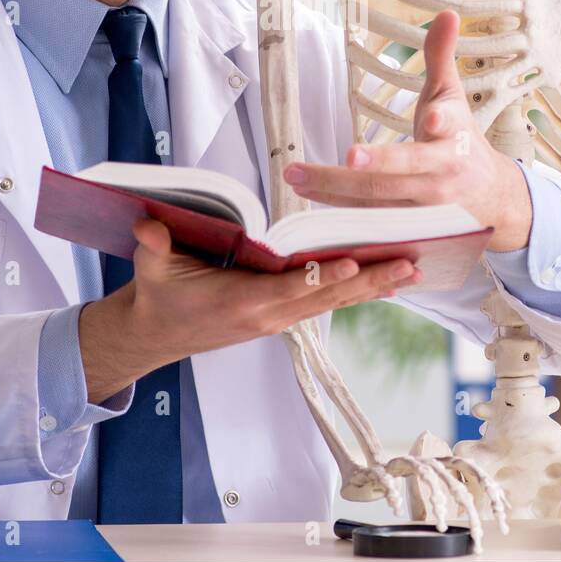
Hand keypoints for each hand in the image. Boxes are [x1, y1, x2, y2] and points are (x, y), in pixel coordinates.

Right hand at [78, 218, 422, 401]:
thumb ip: (152, 248)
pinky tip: (386, 283)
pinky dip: (357, 290)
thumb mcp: (150, 270)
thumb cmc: (158, 296)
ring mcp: (278, 318)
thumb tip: (148, 227)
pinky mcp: (282, 316)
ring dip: (373, 286)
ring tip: (412, 270)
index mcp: (241, 302)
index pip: (289, 288)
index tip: (352, 261)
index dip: (320, 275)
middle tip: (409, 264)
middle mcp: (268, 314)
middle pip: (326, 296)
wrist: (156, 334)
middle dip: (369, 280)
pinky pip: (326, 303)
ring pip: (334, 301)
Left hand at [282, 9, 531, 250]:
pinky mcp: (410, 232)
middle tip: (345, 156)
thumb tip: (447, 12)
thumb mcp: (454, 97)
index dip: (441, 120)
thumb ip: (441, 58)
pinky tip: (305, 198)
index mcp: (453, 137)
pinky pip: (370, 225)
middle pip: (401, 174)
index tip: (433, 116)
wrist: (490, 200)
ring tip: (296, 176)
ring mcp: (424, 210)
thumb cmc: (460, 141)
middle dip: (370, 167)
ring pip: (377, 204)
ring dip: (334, 191)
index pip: (449, 127)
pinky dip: (337, 215)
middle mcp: (440, 176)